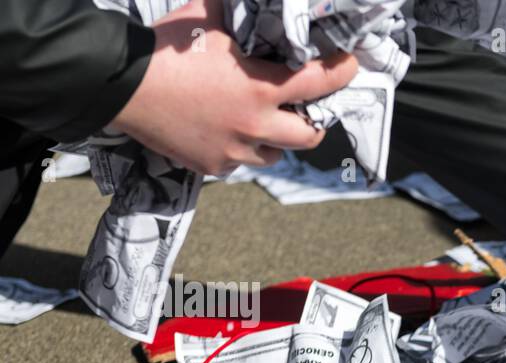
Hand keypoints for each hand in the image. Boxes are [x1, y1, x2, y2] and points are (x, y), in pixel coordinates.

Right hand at [111, 0, 357, 175]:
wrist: (118, 84)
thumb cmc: (164, 47)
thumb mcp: (209, 17)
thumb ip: (239, 10)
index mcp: (261, 87)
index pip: (321, 82)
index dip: (341, 71)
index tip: (349, 65)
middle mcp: (255, 125)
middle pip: (310, 135)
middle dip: (315, 121)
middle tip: (309, 109)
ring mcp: (235, 151)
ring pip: (275, 154)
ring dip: (276, 140)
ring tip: (263, 122)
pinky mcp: (212, 165)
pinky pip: (239, 162)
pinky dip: (240, 149)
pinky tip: (226, 132)